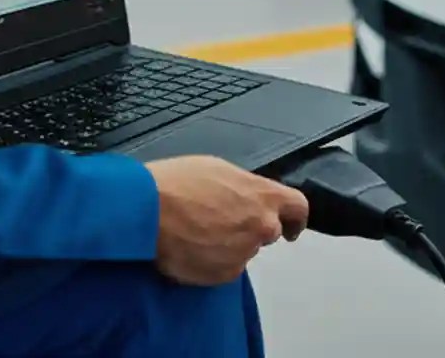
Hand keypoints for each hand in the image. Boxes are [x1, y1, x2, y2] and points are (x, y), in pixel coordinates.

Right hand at [145, 155, 308, 284]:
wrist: (146, 212)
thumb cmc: (177, 183)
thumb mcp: (218, 169)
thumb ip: (244, 187)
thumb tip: (247, 196)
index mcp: (263, 195)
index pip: (298, 208)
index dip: (295, 218)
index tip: (291, 226)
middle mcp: (261, 226)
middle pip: (269, 231)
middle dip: (253, 229)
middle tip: (224, 223)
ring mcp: (243, 253)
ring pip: (245, 250)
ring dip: (230, 245)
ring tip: (199, 232)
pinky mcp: (224, 274)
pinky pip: (226, 268)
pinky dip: (214, 261)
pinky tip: (192, 247)